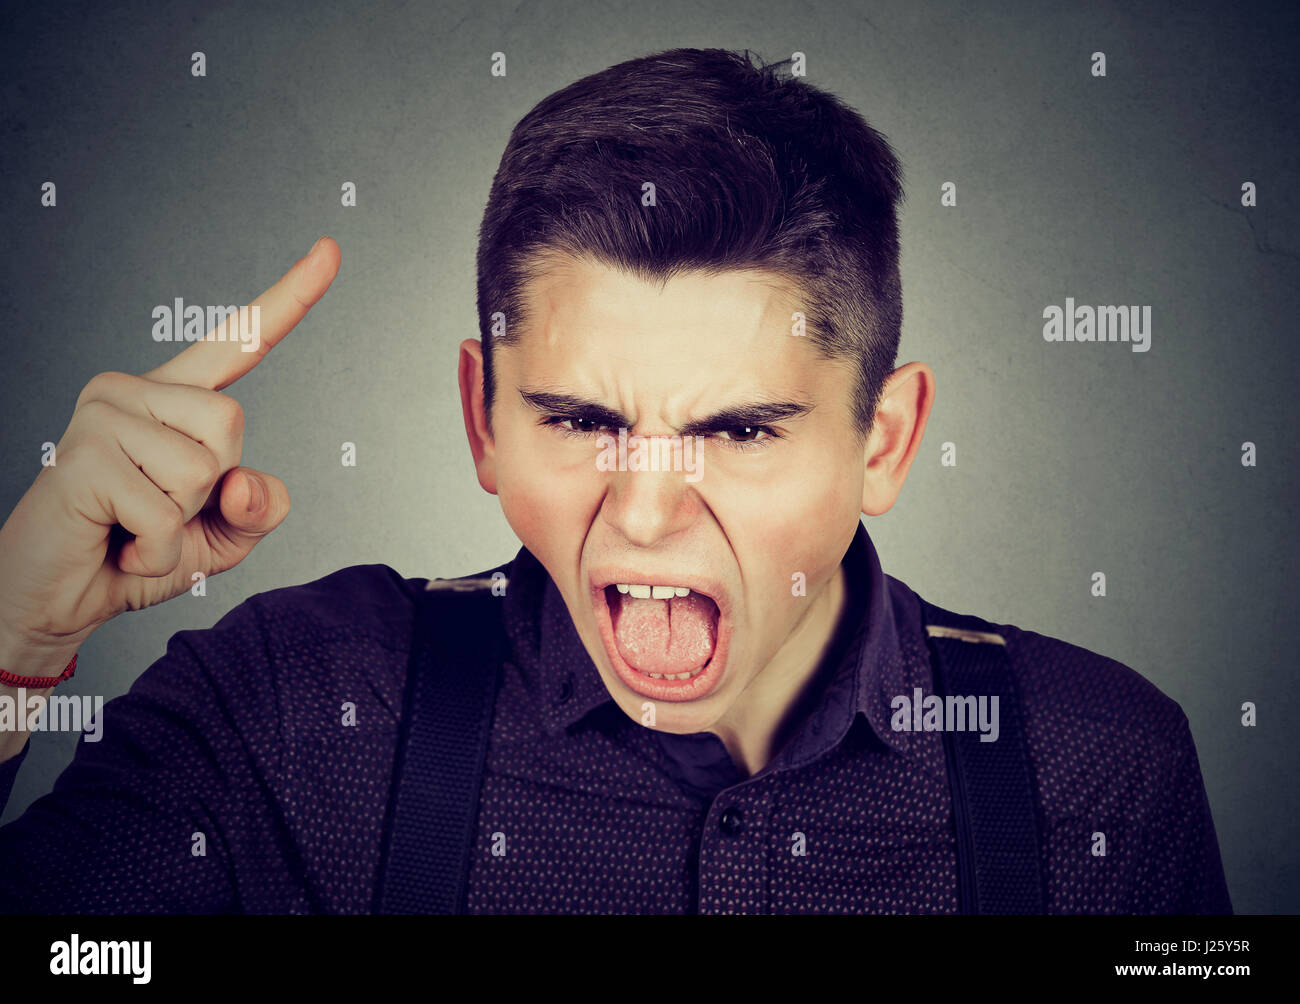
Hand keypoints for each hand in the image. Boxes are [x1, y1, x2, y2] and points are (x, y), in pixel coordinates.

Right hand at [0, 237, 339, 677]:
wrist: (55, 601)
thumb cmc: (136, 557)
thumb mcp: (222, 535)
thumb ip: (258, 506)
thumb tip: (244, 481)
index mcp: (173, 399)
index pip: (241, 341)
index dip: (290, 298)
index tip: (331, 249)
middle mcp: (132, 390)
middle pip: (231, 425)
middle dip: (212, 490)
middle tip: (158, 514)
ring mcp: (102, 415)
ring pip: (204, 471)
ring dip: (180, 525)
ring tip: (132, 528)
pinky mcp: (84, 456)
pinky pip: (167, 516)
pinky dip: (155, 553)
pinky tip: (118, 545)